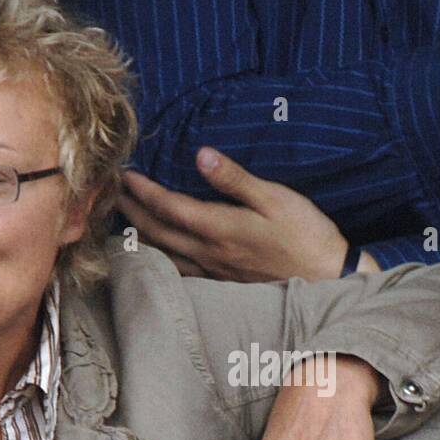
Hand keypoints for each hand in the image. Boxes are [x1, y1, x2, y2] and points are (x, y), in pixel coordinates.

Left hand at [119, 147, 349, 281]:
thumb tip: (202, 155)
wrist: (327, 280)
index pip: (168, 207)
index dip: (143, 191)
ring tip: (124, 223)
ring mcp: (215, 272)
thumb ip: (235, 179)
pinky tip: (157, 256)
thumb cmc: (306, 235)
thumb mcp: (276, 198)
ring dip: (141, 238)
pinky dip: (161, 260)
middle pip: (158, 232)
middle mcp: (210, 253)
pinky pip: (180, 272)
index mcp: (220, 228)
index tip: (125, 174)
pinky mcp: (223, 284)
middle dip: (132, 212)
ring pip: (165, 256)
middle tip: (112, 194)